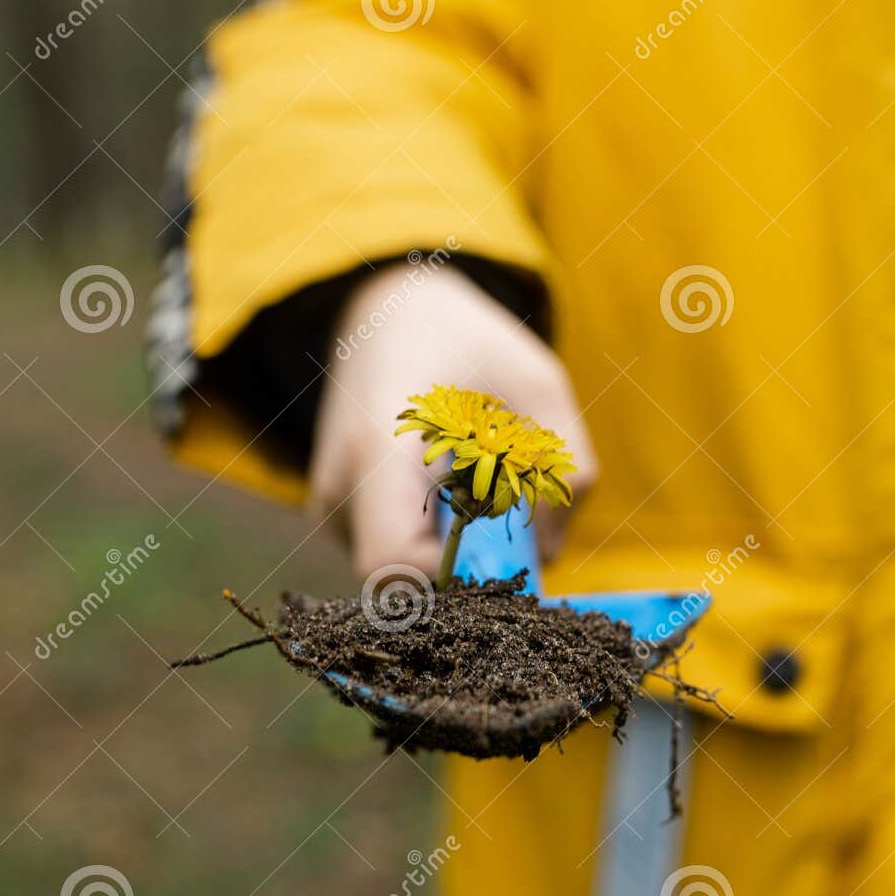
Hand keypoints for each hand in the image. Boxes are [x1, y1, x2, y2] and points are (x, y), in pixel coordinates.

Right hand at [309, 265, 597, 579]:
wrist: (389, 314)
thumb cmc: (467, 342)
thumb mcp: (540, 383)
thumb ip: (563, 469)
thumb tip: (547, 554)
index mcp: (379, 446)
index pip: (394, 560)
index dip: (454, 574)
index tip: (502, 541)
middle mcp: (341, 487)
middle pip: (402, 582)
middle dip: (466, 565)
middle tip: (503, 509)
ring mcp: (332, 508)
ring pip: (401, 575)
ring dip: (453, 549)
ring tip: (471, 482)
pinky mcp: (336, 519)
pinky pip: (393, 557)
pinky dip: (433, 539)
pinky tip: (446, 488)